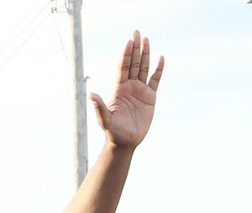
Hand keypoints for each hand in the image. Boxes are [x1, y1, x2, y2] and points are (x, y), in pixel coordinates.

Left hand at [90, 32, 163, 149]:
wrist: (125, 141)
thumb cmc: (113, 131)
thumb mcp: (105, 119)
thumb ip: (99, 106)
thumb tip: (90, 94)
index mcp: (119, 89)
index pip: (123, 67)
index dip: (126, 54)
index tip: (129, 42)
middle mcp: (129, 86)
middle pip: (133, 63)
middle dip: (135, 48)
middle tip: (137, 32)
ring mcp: (140, 90)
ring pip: (143, 68)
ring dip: (146, 54)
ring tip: (147, 40)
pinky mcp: (150, 97)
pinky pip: (155, 80)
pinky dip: (158, 70)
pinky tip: (161, 58)